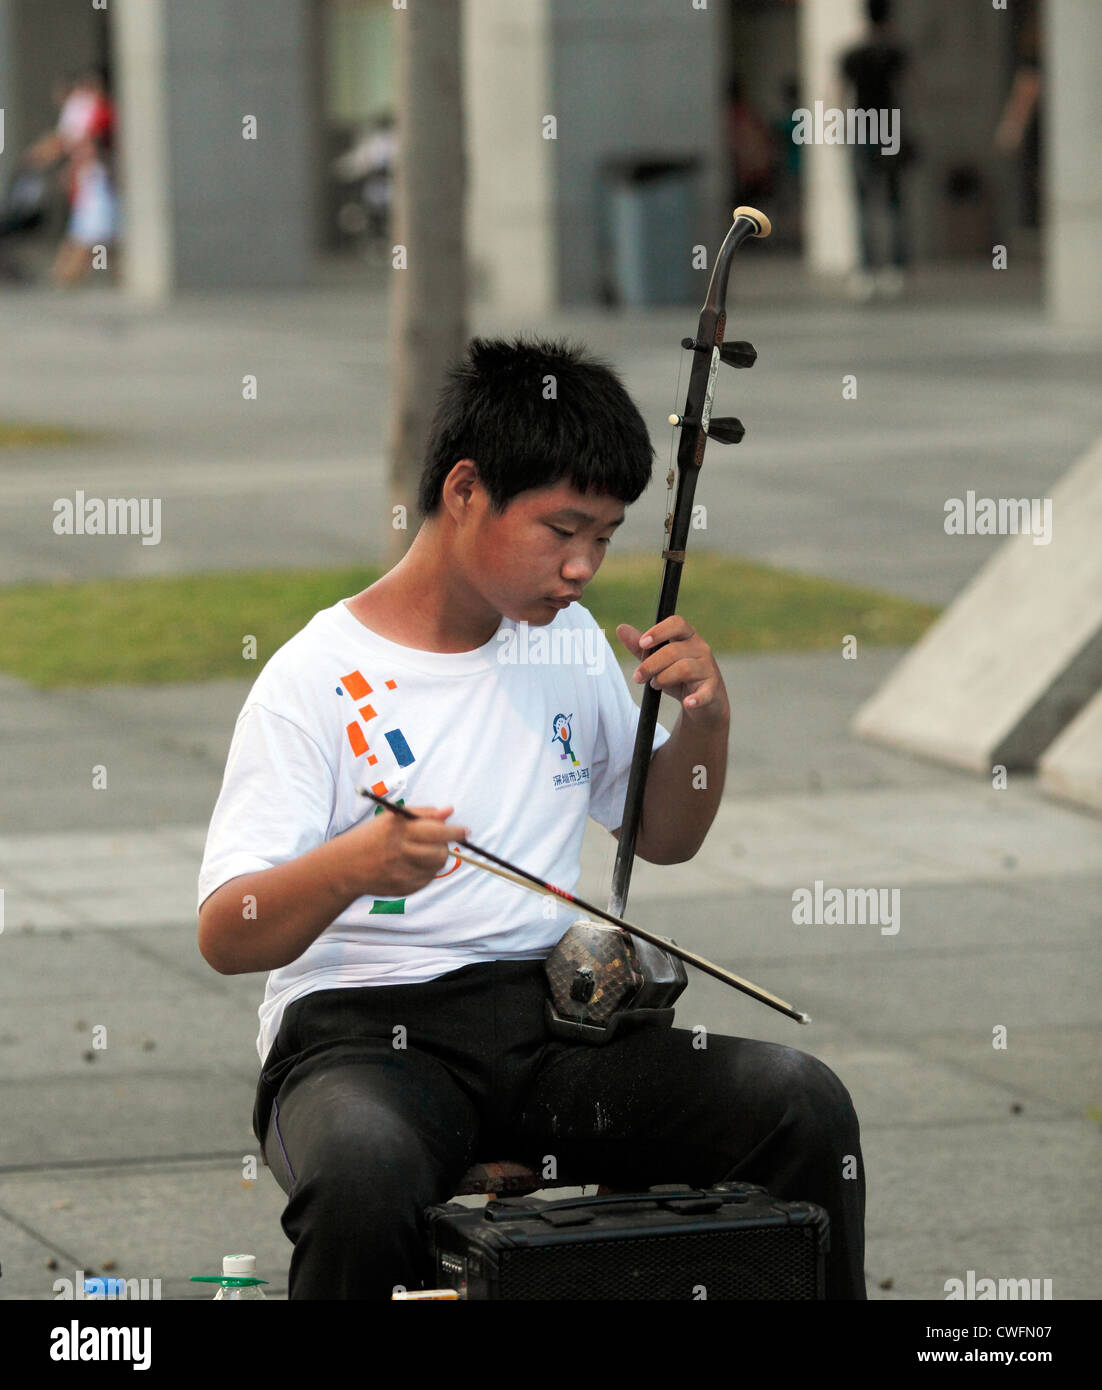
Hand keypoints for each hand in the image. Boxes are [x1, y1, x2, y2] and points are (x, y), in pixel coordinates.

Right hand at [342, 804, 468, 899]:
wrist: (345, 866)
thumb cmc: (373, 837)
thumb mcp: (393, 818)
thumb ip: (423, 813)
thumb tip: (450, 811)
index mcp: (398, 831)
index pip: (436, 831)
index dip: (455, 832)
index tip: (466, 831)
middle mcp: (399, 852)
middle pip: (440, 853)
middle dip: (445, 846)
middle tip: (439, 842)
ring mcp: (401, 874)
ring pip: (436, 867)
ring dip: (435, 858)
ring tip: (420, 852)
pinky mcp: (402, 889)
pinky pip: (426, 880)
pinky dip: (425, 871)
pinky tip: (411, 865)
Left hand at [617, 617, 728, 725]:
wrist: (704, 702)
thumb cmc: (679, 675)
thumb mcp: (659, 660)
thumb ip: (641, 647)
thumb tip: (621, 628)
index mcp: (688, 636)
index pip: (677, 623)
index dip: (659, 631)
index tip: (642, 643)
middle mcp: (701, 648)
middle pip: (674, 651)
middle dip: (651, 664)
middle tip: (638, 677)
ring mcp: (709, 669)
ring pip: (684, 669)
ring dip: (663, 679)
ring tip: (655, 685)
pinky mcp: (713, 690)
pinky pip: (705, 693)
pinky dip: (696, 698)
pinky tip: (688, 703)